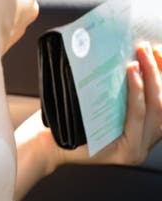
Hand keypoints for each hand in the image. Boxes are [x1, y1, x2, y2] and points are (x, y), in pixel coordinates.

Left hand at [20, 42, 161, 174]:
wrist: (50, 142)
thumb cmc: (73, 116)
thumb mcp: (102, 98)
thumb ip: (119, 86)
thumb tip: (129, 51)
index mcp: (144, 128)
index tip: (158, 49)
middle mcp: (146, 141)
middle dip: (158, 71)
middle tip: (146, 47)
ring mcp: (139, 149)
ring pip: (155, 108)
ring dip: (150, 77)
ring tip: (140, 55)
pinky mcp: (127, 153)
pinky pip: (137, 117)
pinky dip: (137, 92)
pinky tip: (132, 73)